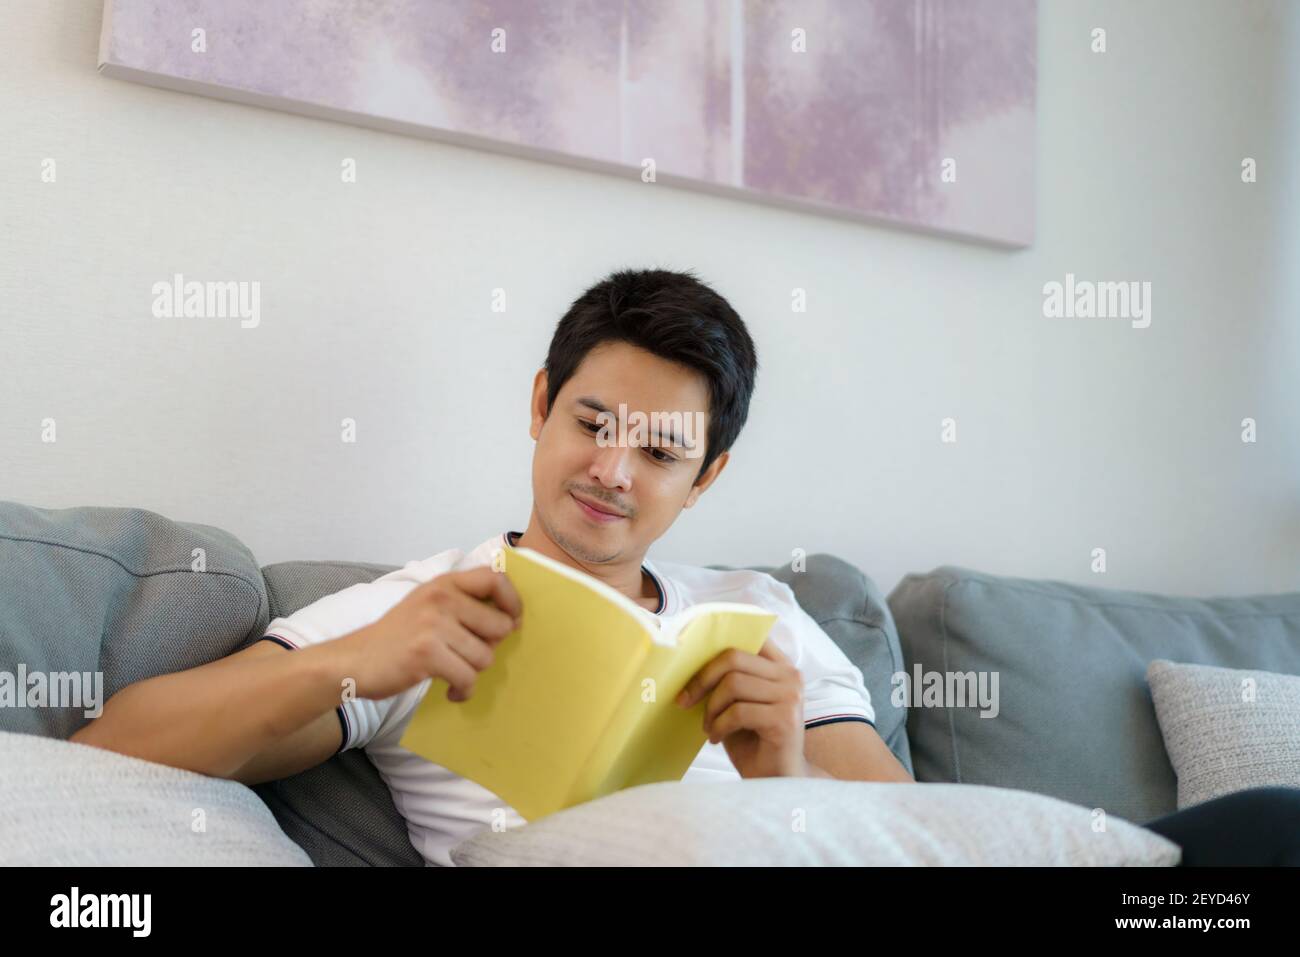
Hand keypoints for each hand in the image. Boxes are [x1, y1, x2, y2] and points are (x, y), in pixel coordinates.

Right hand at [335, 565, 521, 702]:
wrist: (353, 660)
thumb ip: (461, 603)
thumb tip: (510, 619)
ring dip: (473, 673)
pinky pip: (467, 677)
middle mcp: (440, 598)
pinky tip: (452, 691)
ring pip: (485, 656)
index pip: (495, 579)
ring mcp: (433, 625)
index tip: (512, 621)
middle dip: (490, 648)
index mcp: (443, 583)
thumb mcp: (426, 604)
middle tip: (469, 656)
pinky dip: (463, 690)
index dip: (512, 601)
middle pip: (499, 626)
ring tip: (455, 675)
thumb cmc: (396, 636)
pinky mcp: (427, 654)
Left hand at [675, 639, 804, 777]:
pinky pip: (738, 712)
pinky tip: (716, 738)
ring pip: (733, 684)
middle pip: (734, 657)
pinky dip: (719, 726)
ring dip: (711, 708)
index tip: (690, 662)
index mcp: (780, 666)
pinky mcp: (785, 719)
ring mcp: (791, 696)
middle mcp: (791, 676)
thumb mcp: (738, 704)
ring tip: (709, 726)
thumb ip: (728, 679)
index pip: (750, 636)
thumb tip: (688, 660)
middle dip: (702, 679)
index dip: (717, 645)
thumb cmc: (754, 741)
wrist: (777, 781)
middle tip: (685, 700)